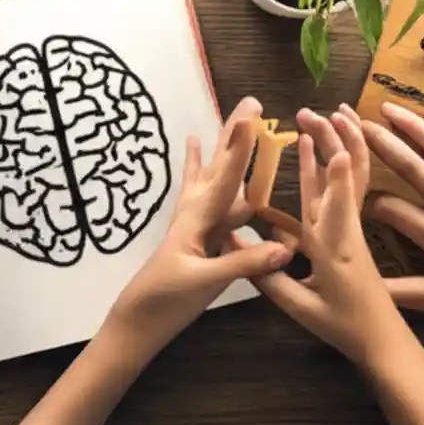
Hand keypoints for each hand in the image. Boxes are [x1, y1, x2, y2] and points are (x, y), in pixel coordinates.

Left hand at [105, 97, 293, 353]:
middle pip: (220, 168)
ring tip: (234, 122)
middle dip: (236, 136)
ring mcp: (193, 224)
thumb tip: (286, 247)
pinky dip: (201, 174)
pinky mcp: (193, 236)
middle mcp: (195, 214)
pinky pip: (204, 199)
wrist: (137, 321)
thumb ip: (243, 263)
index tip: (253, 116)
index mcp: (198, 221)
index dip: (240, 147)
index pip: (224, 178)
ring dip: (225, 152)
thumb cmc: (166, 302)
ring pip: (214, 180)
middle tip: (253, 103)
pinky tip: (195, 152)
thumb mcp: (205, 283)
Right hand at [253, 107, 394, 365]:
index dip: (331, 177)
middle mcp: (347, 229)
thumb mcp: (300, 307)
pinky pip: (356, 186)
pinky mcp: (357, 228)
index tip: (328, 147)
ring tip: (333, 112)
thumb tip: (232, 244)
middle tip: (309, 113)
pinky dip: (349, 162)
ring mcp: (354, 225)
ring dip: (344, 142)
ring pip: (354, 175)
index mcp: (334, 248)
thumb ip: (266, 277)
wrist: (384, 339)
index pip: (333, 208)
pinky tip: (342, 144)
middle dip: (329, 141)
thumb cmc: (342, 326)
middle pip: (342, 177)